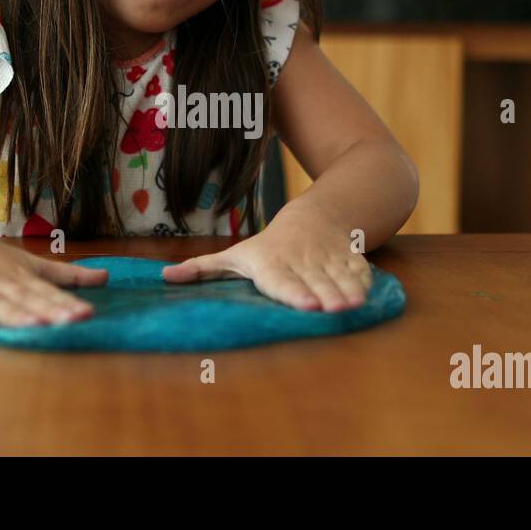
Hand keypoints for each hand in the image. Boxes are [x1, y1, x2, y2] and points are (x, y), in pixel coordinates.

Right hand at [0, 222, 106, 329]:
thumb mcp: (27, 263)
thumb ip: (64, 276)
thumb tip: (106, 278)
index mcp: (18, 275)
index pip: (45, 292)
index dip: (64, 304)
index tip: (86, 315)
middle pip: (23, 299)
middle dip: (48, 311)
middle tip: (72, 322)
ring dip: (14, 314)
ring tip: (36, 326)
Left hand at [161, 200, 371, 311]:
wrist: (313, 218)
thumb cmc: (267, 246)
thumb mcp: (235, 256)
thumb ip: (203, 269)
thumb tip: (164, 278)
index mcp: (271, 264)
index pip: (282, 281)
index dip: (294, 293)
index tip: (305, 306)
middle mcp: (300, 262)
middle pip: (313, 283)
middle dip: (325, 297)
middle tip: (333, 311)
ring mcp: (327, 259)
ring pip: (337, 277)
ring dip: (347, 292)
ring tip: (352, 307)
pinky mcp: (348, 257)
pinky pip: (358, 270)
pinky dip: (363, 283)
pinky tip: (365, 297)